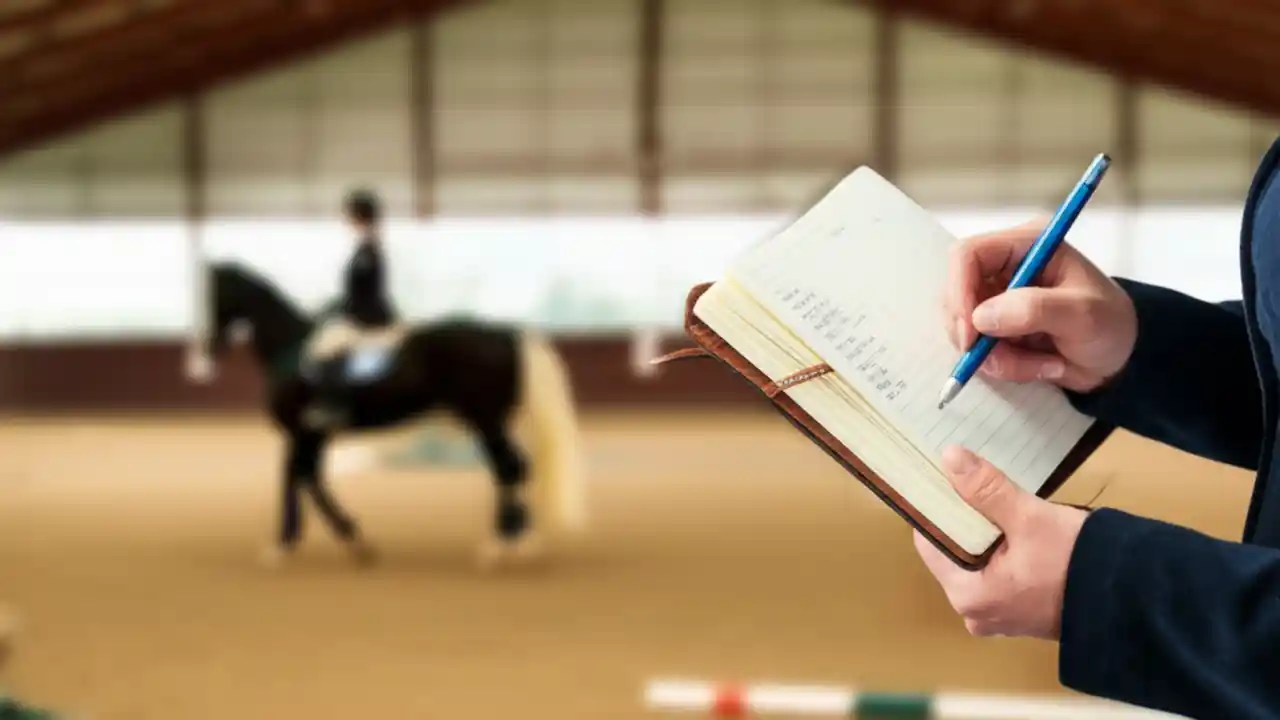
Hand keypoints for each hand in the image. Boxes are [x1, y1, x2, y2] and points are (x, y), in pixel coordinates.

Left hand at [914, 446, 1086, 639]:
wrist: (1135, 600)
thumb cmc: (1077, 562)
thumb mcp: (1028, 518)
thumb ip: (986, 489)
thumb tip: (949, 458)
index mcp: (967, 596)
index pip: (930, 543)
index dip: (935, 508)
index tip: (939, 477)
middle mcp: (977, 613)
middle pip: (954, 552)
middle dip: (963, 518)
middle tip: (969, 479)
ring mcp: (1001, 616)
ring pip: (978, 561)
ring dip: (985, 531)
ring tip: (992, 496)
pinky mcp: (1023, 612)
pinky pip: (1000, 573)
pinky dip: (1003, 548)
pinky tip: (1015, 524)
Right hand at [944, 220, 1137, 392]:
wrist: (1121, 360)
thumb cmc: (1111, 325)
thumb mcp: (1083, 314)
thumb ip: (1034, 310)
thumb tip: (981, 318)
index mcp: (1025, 246)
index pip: (967, 255)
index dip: (959, 291)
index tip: (970, 332)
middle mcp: (1004, 269)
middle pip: (956, 295)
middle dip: (976, 334)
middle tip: (999, 359)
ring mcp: (997, 301)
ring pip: (964, 330)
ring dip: (998, 357)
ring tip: (1042, 364)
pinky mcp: (996, 329)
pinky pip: (978, 352)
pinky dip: (1005, 366)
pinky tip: (1040, 366)